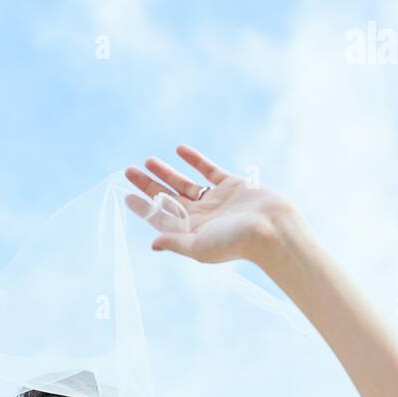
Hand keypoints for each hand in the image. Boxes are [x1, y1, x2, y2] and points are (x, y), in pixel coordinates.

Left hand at [124, 144, 295, 265]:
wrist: (271, 228)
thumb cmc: (234, 243)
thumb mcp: (198, 247)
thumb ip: (175, 241)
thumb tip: (152, 243)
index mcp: (191, 233)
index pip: (160, 218)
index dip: (143, 208)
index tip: (125, 196)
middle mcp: (201, 217)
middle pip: (168, 198)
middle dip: (148, 185)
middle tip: (128, 171)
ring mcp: (216, 200)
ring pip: (184, 183)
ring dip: (166, 172)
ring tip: (148, 160)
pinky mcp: (231, 185)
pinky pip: (209, 170)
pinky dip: (194, 160)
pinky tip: (179, 149)